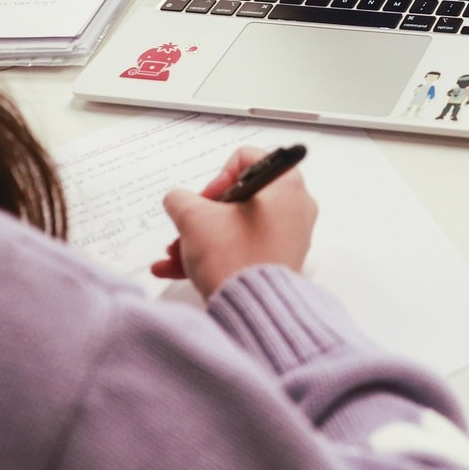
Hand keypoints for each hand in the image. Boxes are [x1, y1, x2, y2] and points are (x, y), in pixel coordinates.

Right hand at [152, 145, 317, 297]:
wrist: (252, 309)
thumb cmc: (235, 258)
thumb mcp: (194, 217)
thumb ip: (180, 199)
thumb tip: (178, 201)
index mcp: (285, 184)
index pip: (246, 160)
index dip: (216, 178)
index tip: (204, 200)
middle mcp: (294, 208)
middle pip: (237, 199)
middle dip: (202, 216)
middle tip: (187, 228)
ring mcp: (288, 237)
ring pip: (234, 228)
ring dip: (199, 238)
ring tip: (174, 253)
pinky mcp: (277, 261)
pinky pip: (240, 249)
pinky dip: (211, 255)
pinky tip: (174, 267)